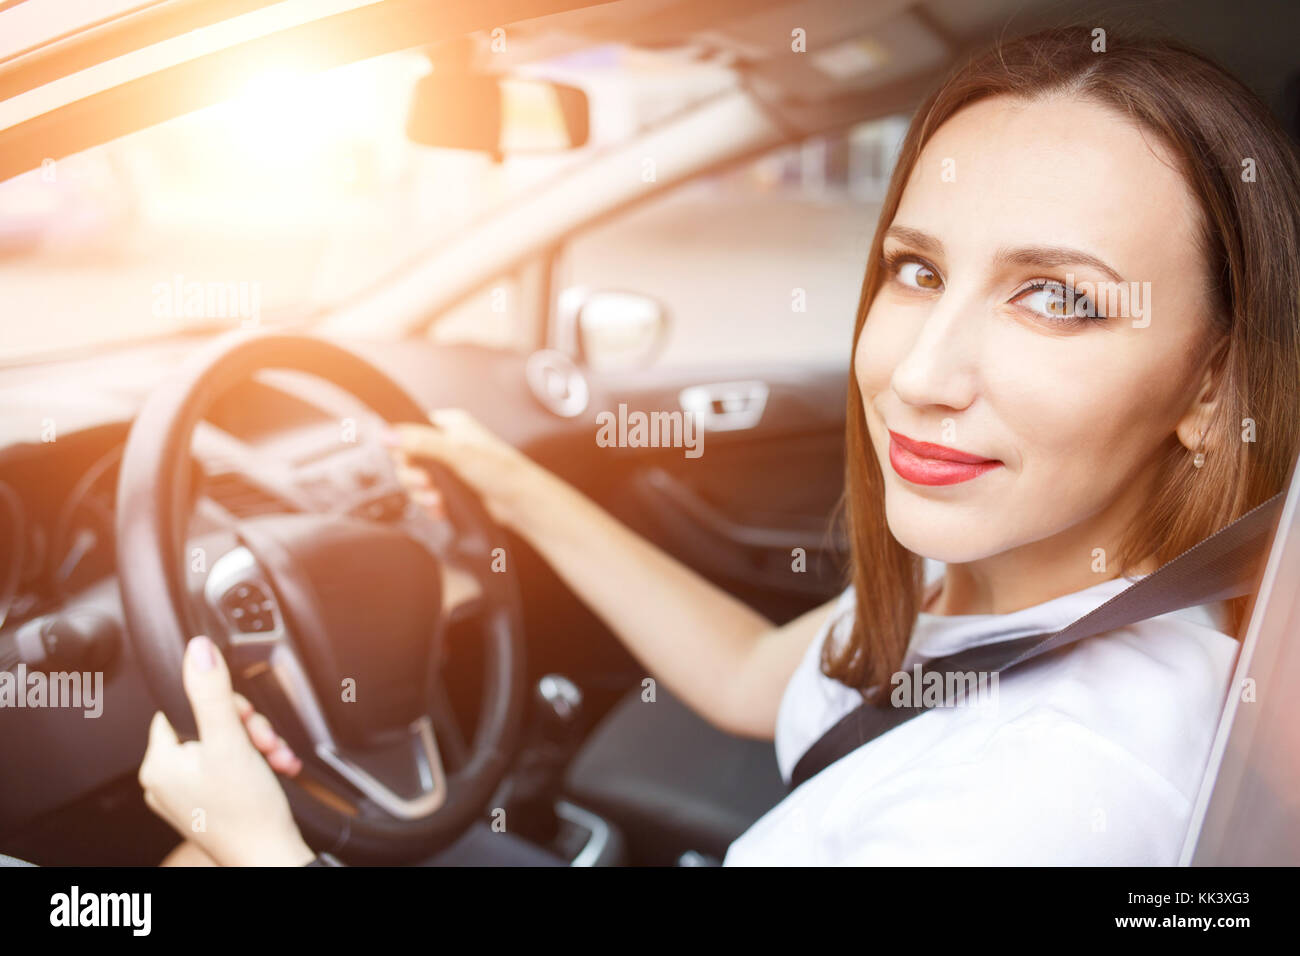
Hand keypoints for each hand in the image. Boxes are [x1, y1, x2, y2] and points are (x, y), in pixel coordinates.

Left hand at [138, 635, 314, 866]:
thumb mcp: (231, 741)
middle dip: (247, 728)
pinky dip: (256, 765)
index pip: (182, 707)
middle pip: (208, 725)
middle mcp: (167, 780)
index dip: (220, 705)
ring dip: (257, 746)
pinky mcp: (210, 803)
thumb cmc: (248, 813)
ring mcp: (189, 794)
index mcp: (159, 764)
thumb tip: (197, 651)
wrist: (269, 858)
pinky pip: (231, 768)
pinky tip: (274, 769)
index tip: (242, 718)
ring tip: (273, 758)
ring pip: (225, 745)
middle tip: (263, 741)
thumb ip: (212, 693)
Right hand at [385, 408, 547, 528]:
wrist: (524, 502)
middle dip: (413, 477)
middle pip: (409, 458)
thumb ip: (420, 442)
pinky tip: (439, 511)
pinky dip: (429, 504)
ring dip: (421, 493)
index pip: (409, 431)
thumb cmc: (500, 471)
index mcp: (449, 424)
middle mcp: (448, 442)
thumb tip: (386, 434)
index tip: (408, 463)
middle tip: (425, 485)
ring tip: (436, 502)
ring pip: (418, 479)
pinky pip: (428, 495)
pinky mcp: (454, 488)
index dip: (403, 450)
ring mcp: (450, 467)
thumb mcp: (457, 452)